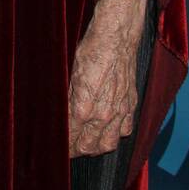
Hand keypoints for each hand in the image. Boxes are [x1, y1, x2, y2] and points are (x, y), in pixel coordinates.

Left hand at [69, 0, 146, 156]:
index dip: (63, 145)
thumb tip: (61, 117)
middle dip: (77, 150)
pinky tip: (107, 132)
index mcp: (84, 108)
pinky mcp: (131, 105)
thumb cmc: (91, 52)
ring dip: (96, 148)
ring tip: (86, 145)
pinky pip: (125, 130)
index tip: (58, 147)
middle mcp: (104, 114)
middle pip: (89, 147)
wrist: (116, 39)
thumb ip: (67, 101)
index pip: (71, 137)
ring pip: (109, 144)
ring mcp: (120, 111)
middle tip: (69, 149)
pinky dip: (115, 135)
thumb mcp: (70, 76)